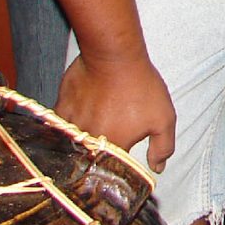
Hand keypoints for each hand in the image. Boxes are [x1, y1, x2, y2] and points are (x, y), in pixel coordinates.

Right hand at [55, 51, 175, 171]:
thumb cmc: (141, 86)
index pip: (114, 169)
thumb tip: (158, 168)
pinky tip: (78, 117)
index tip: (123, 155)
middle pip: (91, 156)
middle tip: (110, 137)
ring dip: (83, 138)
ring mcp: (72, 125)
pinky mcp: (61, 108)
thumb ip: (162, 147)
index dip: (119, 165)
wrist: (114, 55)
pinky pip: (61, 124)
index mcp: (114, 149)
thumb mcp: (163, 118)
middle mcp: (89, 142)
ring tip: (95, 124)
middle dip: (99, 152)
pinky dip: (69, 124)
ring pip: (75, 141)